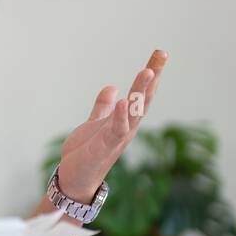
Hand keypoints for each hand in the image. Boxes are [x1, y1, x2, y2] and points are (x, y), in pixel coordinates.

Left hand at [56, 50, 168, 201]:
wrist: (74, 180)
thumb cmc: (86, 155)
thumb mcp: (95, 124)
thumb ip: (103, 107)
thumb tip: (112, 88)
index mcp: (124, 121)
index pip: (141, 94)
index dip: (151, 75)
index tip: (159, 54)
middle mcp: (126, 128)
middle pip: (144, 99)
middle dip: (153, 77)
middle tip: (161, 54)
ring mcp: (117, 138)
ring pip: (134, 112)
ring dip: (141, 92)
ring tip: (147, 71)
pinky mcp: (104, 147)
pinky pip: (116, 130)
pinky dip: (121, 116)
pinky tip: (123, 101)